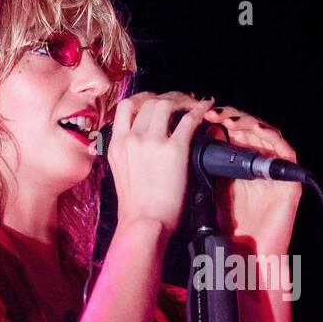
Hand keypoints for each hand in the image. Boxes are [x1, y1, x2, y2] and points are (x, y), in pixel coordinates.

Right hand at [106, 91, 215, 235]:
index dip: (143, 99)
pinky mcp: (175, 150)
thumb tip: (141, 143)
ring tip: (192, 105)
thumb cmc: (136, 206)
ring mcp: (153, 142)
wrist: (144, 223)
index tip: (156, 103)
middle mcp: (132, 138)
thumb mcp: (120, 173)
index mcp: (117, 144)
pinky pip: (189, 120)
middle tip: (180, 103)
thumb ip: (127, 153)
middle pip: (148, 101)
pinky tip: (205, 109)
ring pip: (166, 104)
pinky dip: (199, 110)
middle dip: (166, 98)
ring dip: (182, 101)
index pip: (126, 107)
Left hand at [202, 105, 302, 248]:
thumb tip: (197, 133)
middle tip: (214, 114)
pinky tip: (254, 130)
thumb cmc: (228, 229)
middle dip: (232, 117)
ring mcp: (275, 175)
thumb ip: (209, 164)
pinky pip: (287, 152)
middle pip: (251, 130)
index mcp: (241, 167)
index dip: (220, 120)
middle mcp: (259, 167)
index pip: (234, 134)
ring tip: (230, 121)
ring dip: (250, 123)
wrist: (243, 257)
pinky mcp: (290, 184)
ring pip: (268, 136)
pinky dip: (271, 138)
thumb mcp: (212, 189)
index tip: (201, 115)